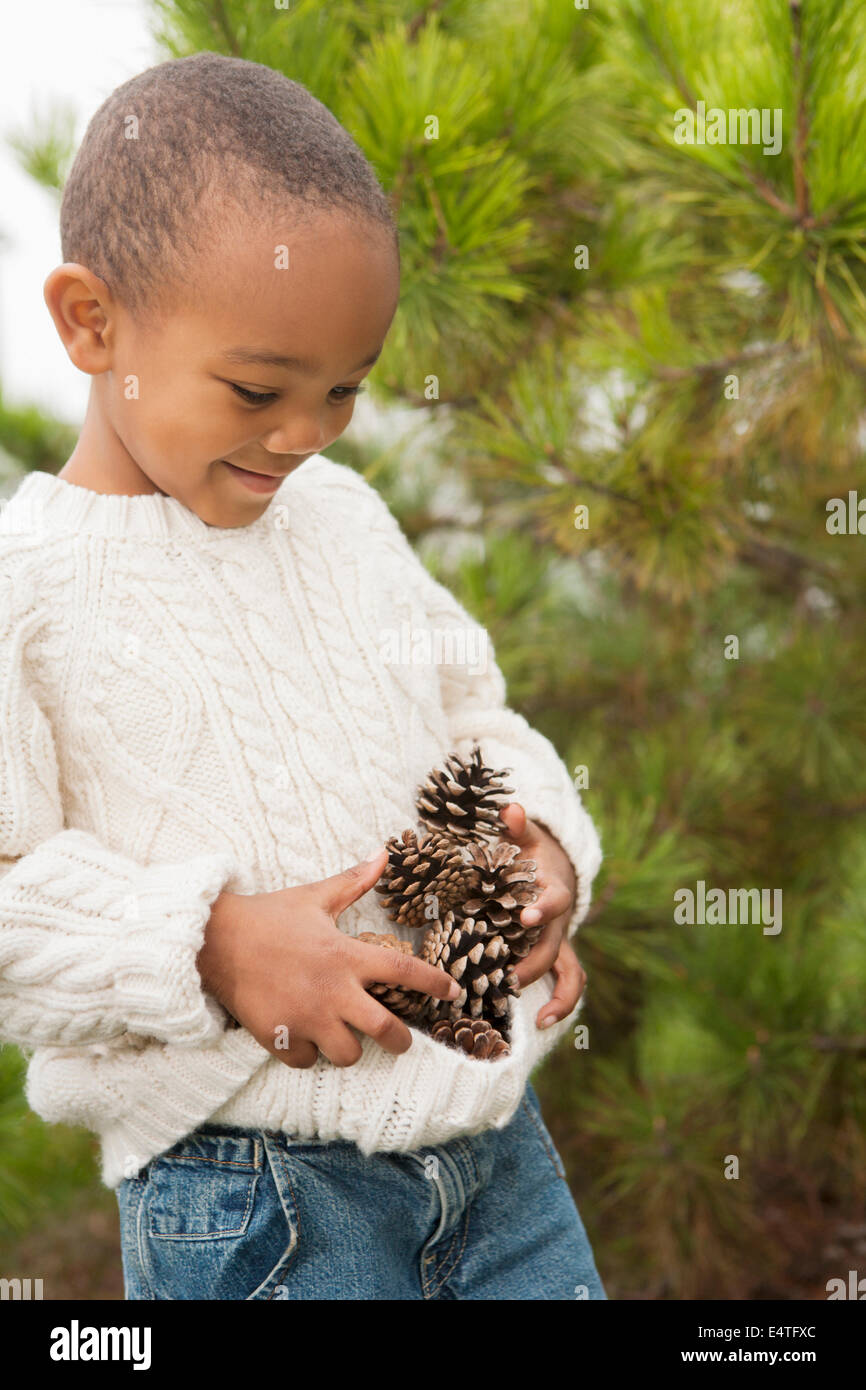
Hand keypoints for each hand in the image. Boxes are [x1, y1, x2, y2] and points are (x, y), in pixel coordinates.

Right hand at [197, 848, 460, 1068]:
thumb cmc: (270, 917)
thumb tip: (384, 854)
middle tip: (402, 1041)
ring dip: (349, 1047)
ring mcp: (307, 1018)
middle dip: (401, 1042)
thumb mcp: (315, 897)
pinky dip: (308, 1053)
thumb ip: (353, 882)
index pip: (406, 972)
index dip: (435, 984)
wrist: (216, 940)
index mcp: (347, 956)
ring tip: (343, 1036)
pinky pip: (306, 1060)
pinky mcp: (280, 1036)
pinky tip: (303, 1038)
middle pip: (386, 1030)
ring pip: (348, 1053)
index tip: (453, 992)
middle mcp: (333, 991)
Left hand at [498, 802, 586, 1028]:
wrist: (556, 865)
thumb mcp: (525, 835)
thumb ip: (517, 824)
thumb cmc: (532, 851)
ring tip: (537, 1017)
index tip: (527, 917)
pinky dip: (560, 1005)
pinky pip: (567, 984)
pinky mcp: (555, 956)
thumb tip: (510, 809)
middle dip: (535, 962)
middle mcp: (561, 921)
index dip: (544, 909)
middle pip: (555, 945)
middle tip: (510, 975)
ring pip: (570, 973)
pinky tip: (541, 1022)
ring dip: (558, 996)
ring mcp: (560, 941)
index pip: (555, 900)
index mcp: (554, 889)